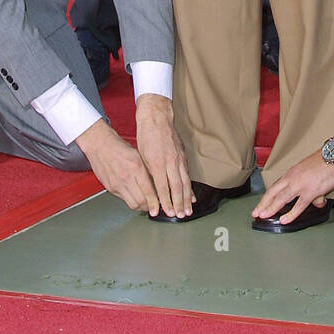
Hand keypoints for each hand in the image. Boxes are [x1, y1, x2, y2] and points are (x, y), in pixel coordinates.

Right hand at [76, 118, 160, 214]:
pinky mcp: (110, 188)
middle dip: (149, 206)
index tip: (159, 206)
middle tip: (154, 205)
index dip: (155, 203)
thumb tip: (156, 184)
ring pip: (132, 204)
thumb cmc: (118, 147)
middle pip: (141, 202)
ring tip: (144, 202)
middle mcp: (126, 177)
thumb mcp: (138, 155)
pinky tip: (133, 195)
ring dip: (140, 206)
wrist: (99, 145)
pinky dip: (130, 199)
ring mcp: (117, 184)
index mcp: (136, 167)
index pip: (148, 192)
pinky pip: (123, 199)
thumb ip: (146, 171)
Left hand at [135, 94, 193, 219]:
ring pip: (185, 182)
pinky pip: (187, 174)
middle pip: (177, 187)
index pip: (163, 187)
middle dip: (179, 204)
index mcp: (158, 162)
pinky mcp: (183, 156)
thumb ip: (149, 173)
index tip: (166, 213)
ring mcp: (179, 158)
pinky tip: (191, 196)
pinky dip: (189, 187)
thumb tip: (151, 190)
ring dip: (187, 198)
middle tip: (180, 216)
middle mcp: (171, 161)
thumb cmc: (146, 136)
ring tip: (188, 211)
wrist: (157, 117)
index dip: (165, 201)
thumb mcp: (142, 155)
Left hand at [252, 150, 333, 226]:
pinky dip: (290, 214)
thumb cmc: (326, 161)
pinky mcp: (310, 191)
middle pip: (273, 192)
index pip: (275, 186)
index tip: (261, 204)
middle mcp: (292, 178)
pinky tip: (284, 220)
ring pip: (281, 199)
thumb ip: (311, 188)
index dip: (267, 197)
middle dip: (262, 204)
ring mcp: (300, 185)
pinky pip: (298, 206)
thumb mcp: (311, 172)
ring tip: (262, 216)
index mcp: (292, 172)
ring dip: (270, 208)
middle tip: (255, 213)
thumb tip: (316, 202)